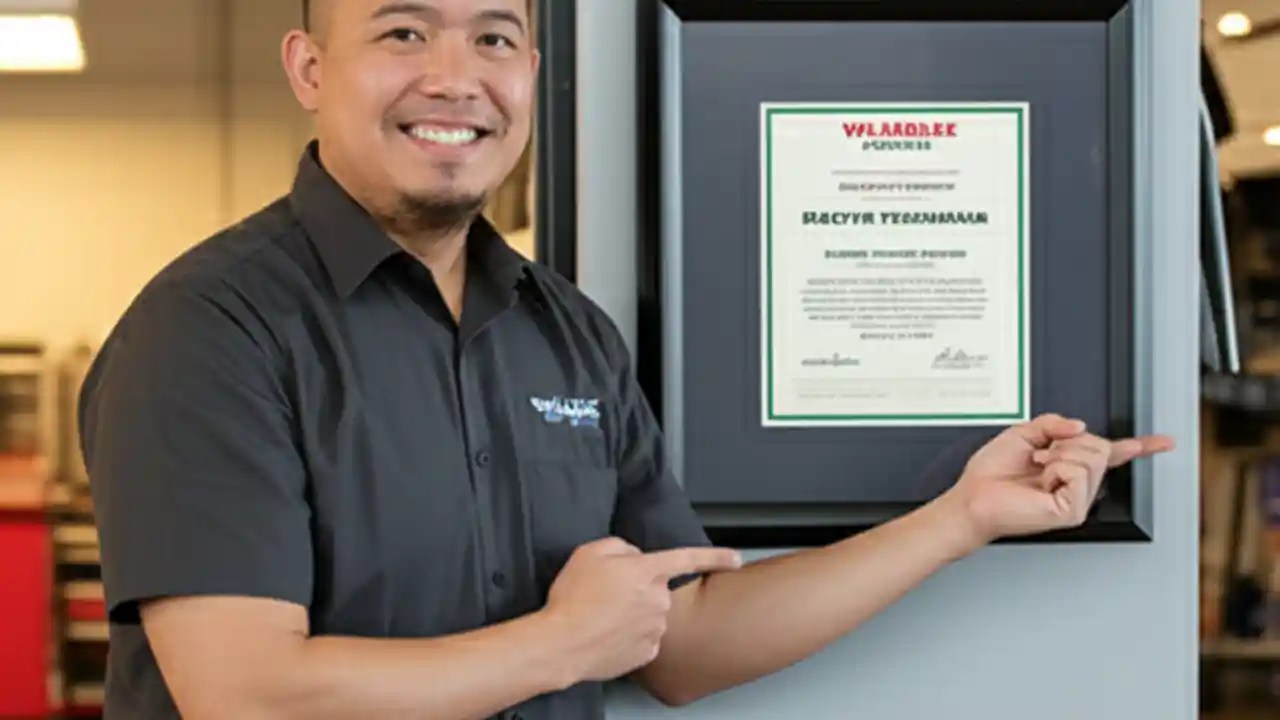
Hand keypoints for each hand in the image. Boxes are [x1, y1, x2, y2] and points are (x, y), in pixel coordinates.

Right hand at [541, 537, 742, 682]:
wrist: (561, 643)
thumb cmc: (572, 599)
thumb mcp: (589, 552)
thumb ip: (619, 546)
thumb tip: (632, 556)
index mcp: (646, 571)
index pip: (688, 558)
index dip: (715, 557)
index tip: (735, 559)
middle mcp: (658, 599)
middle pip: (656, 588)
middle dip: (638, 589)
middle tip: (607, 596)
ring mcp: (655, 628)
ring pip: (651, 614)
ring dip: (633, 614)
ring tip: (602, 617)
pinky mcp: (647, 652)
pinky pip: (644, 638)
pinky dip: (629, 636)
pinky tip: (608, 635)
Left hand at [939, 413, 1174, 549]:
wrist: (972, 498)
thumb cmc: (990, 475)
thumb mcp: (1021, 435)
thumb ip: (1052, 423)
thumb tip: (1079, 426)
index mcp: (1068, 466)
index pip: (1110, 454)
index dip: (1140, 446)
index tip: (1164, 442)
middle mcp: (1077, 485)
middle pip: (1098, 445)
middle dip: (1065, 442)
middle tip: (1040, 458)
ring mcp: (1077, 499)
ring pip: (1090, 456)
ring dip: (1057, 455)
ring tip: (1038, 470)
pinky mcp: (1071, 510)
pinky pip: (1076, 471)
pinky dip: (1054, 468)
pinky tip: (1041, 480)